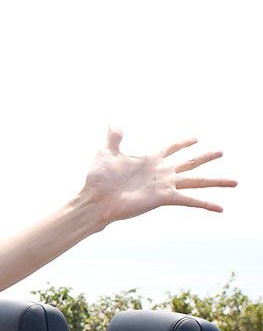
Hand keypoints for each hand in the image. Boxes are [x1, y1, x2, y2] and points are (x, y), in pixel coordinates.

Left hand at [81, 129, 236, 225]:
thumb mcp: (106, 152)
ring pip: (196, 181)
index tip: (196, 138)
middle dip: (205, 157)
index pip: (171, 148)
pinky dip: (205, 204)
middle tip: (221, 151)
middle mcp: (160, 172)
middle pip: (189, 162)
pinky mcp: (163, 198)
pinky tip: (221, 207)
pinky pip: (189, 200)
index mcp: (150, 160)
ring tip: (235, 181)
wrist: (95, 199)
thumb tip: (113, 122)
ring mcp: (164, 185)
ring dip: (216, 181)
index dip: (183, 143)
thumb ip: (114, 138)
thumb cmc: (98, 178)